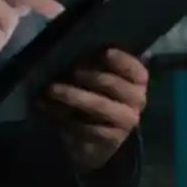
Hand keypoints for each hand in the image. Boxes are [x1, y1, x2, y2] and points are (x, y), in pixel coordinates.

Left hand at [35, 48, 148, 173]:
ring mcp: (126, 121)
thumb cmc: (94, 94)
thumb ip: (94, 61)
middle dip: (90, 76)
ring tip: (52, 89)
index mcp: (137, 79)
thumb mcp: (96, 75)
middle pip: (113, 84)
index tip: (104, 52)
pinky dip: (66, 117)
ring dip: (74, 96)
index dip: (121, 59)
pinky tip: (49, 108)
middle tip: (70, 71)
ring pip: (99, 105)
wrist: (93, 136)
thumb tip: (79, 47)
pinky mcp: (111, 139)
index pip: (134, 67)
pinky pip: (88, 127)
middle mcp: (137, 99)